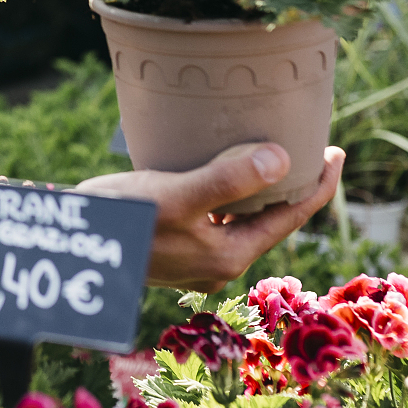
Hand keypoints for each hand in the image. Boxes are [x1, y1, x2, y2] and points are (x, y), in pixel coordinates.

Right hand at [76, 142, 343, 290]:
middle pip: (271, 219)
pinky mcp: (175, 246)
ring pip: (244, 218)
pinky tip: (220, 169)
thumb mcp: (176, 195)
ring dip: (261, 188)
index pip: (290, 217)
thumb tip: (283, 160)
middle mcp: (218, 260)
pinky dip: (232, 193)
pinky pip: (218, 216)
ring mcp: (196, 256)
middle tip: (310, 147)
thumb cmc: (122, 220)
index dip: (318, 185)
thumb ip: (227, 179)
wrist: (70, 244)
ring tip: (271, 153)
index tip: (336, 152)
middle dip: (293, 185)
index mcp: (229, 254)